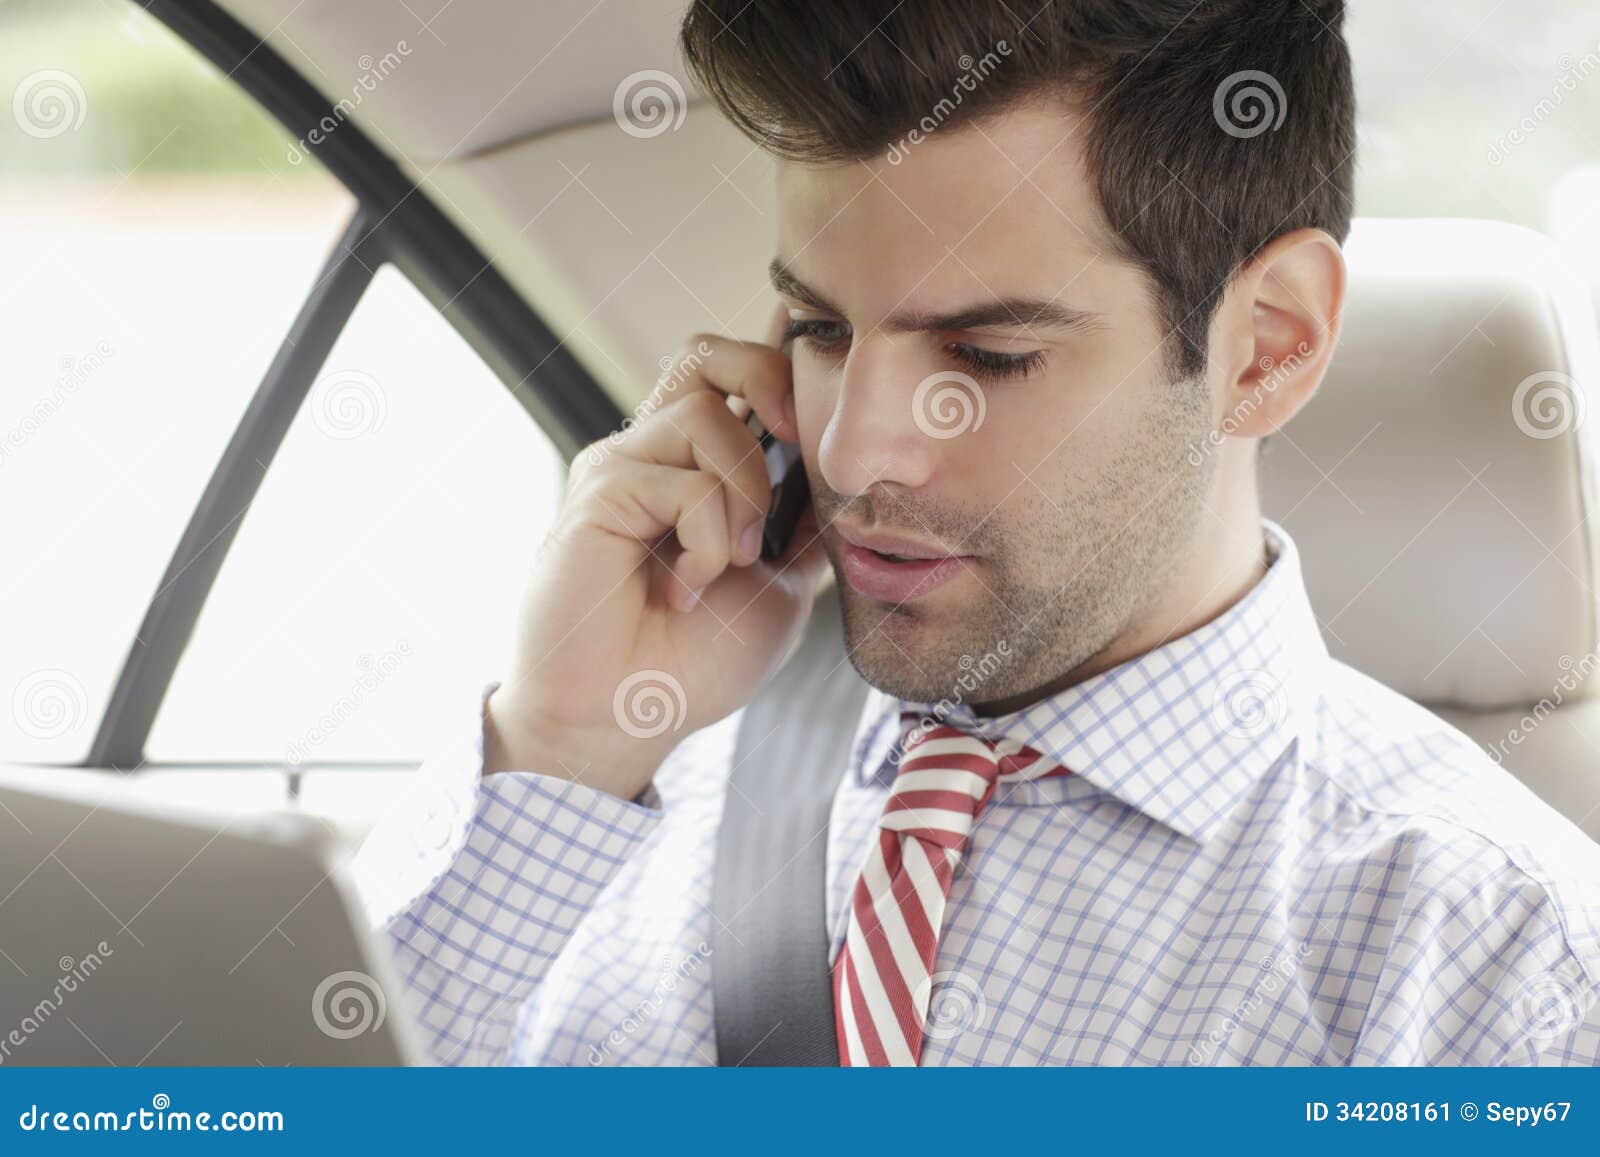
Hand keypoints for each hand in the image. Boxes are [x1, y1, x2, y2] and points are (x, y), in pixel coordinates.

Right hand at [484, 308, 825, 798]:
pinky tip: (684, 593)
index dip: (782, 357)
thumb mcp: (782, 584)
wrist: (628, 718)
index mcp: (699, 469)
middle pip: (709, 353)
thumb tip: (852, 471)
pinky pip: (683, 483)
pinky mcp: (598, 490)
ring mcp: (623, 466)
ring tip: (728, 566)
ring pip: (708, 419)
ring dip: (742, 499)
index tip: (831, 368)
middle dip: (766, 379)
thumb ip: (805, 524)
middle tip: (795, 437)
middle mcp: (656, 454)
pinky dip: (706, 545)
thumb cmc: (695, 661)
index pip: (736, 378)